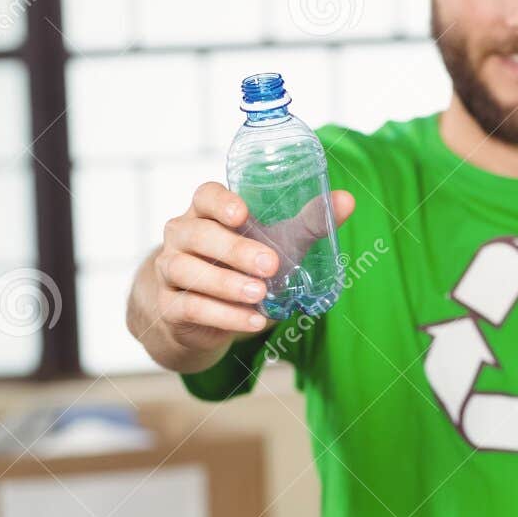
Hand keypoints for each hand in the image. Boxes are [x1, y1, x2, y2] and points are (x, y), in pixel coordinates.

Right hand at [151, 181, 354, 352]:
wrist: (199, 312)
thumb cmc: (241, 263)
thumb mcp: (276, 240)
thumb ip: (309, 221)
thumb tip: (347, 200)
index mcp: (205, 212)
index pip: (205, 196)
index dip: (220, 202)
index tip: (243, 214)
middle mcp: (181, 236)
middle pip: (196, 234)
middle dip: (234, 250)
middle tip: (270, 265)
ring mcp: (170, 270)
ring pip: (189, 271)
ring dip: (226, 284)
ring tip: (260, 294)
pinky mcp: (170, 306)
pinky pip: (191, 307)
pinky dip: (223, 315)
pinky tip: (252, 320)